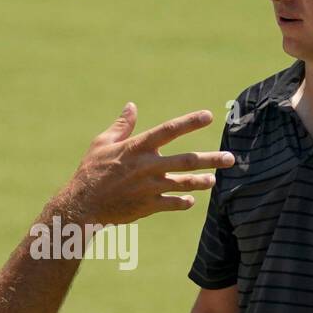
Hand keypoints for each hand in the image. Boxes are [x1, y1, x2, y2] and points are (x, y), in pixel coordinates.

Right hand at [63, 103, 232, 225]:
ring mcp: (149, 188)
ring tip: (214, 180)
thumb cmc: (90, 171)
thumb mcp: (102, 143)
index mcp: (137, 147)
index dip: (190, 122)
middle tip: (230, 158)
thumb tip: (132, 106)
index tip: (209, 116)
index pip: (169, 130)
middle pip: (186, 161)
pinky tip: (191, 199)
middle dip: (211, 159)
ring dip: (202, 181)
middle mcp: (147, 166)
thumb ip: (122, 126)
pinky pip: (172, 203)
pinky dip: (183, 201)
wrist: (82, 205)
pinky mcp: (148, 206)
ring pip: (184, 183)